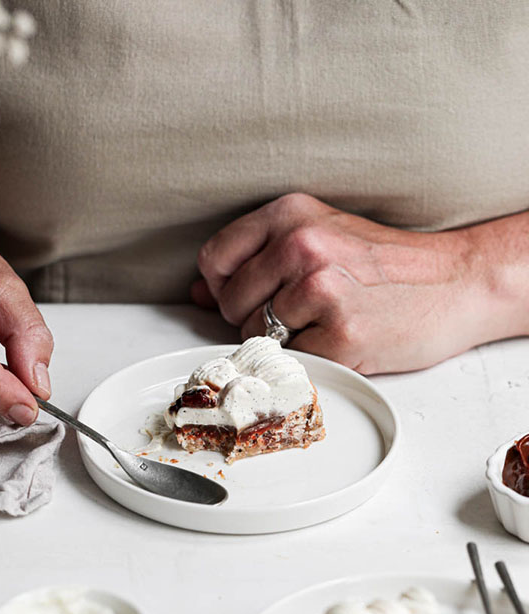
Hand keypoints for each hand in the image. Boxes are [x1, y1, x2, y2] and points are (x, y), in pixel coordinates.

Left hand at [192, 193, 527, 373]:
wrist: (455, 283)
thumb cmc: (388, 264)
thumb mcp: (321, 235)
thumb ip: (255, 258)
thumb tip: (196, 291)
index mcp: (291, 213)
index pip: (214, 260)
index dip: (225, 286)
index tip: (252, 293)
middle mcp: (301, 245)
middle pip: (229, 304)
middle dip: (254, 317)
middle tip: (302, 311)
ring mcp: (319, 291)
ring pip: (256, 337)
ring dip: (284, 341)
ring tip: (326, 322)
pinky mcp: (338, 335)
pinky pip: (290, 361)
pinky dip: (309, 360)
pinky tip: (340, 339)